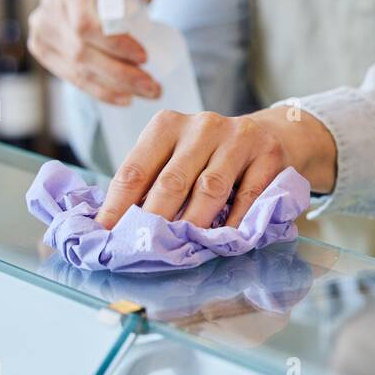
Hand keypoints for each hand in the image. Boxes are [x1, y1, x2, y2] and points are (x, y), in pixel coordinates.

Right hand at [27, 0, 168, 104]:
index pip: (87, 25)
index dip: (114, 45)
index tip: (144, 58)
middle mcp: (50, 7)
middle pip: (82, 52)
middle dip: (120, 74)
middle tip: (153, 86)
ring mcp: (42, 29)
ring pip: (77, 69)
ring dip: (114, 87)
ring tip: (146, 93)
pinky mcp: (41, 48)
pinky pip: (71, 77)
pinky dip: (99, 91)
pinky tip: (124, 98)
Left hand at [95, 105, 336, 229]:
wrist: (270, 134)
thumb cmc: (211, 154)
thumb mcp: (177, 156)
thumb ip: (151, 184)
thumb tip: (115, 227)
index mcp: (167, 125)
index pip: (135, 169)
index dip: (118, 206)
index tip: (104, 235)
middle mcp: (201, 126)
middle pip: (172, 180)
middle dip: (154, 220)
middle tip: (142, 249)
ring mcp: (237, 137)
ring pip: (210, 187)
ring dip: (194, 222)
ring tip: (181, 249)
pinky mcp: (267, 154)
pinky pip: (248, 193)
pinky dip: (234, 219)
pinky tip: (223, 237)